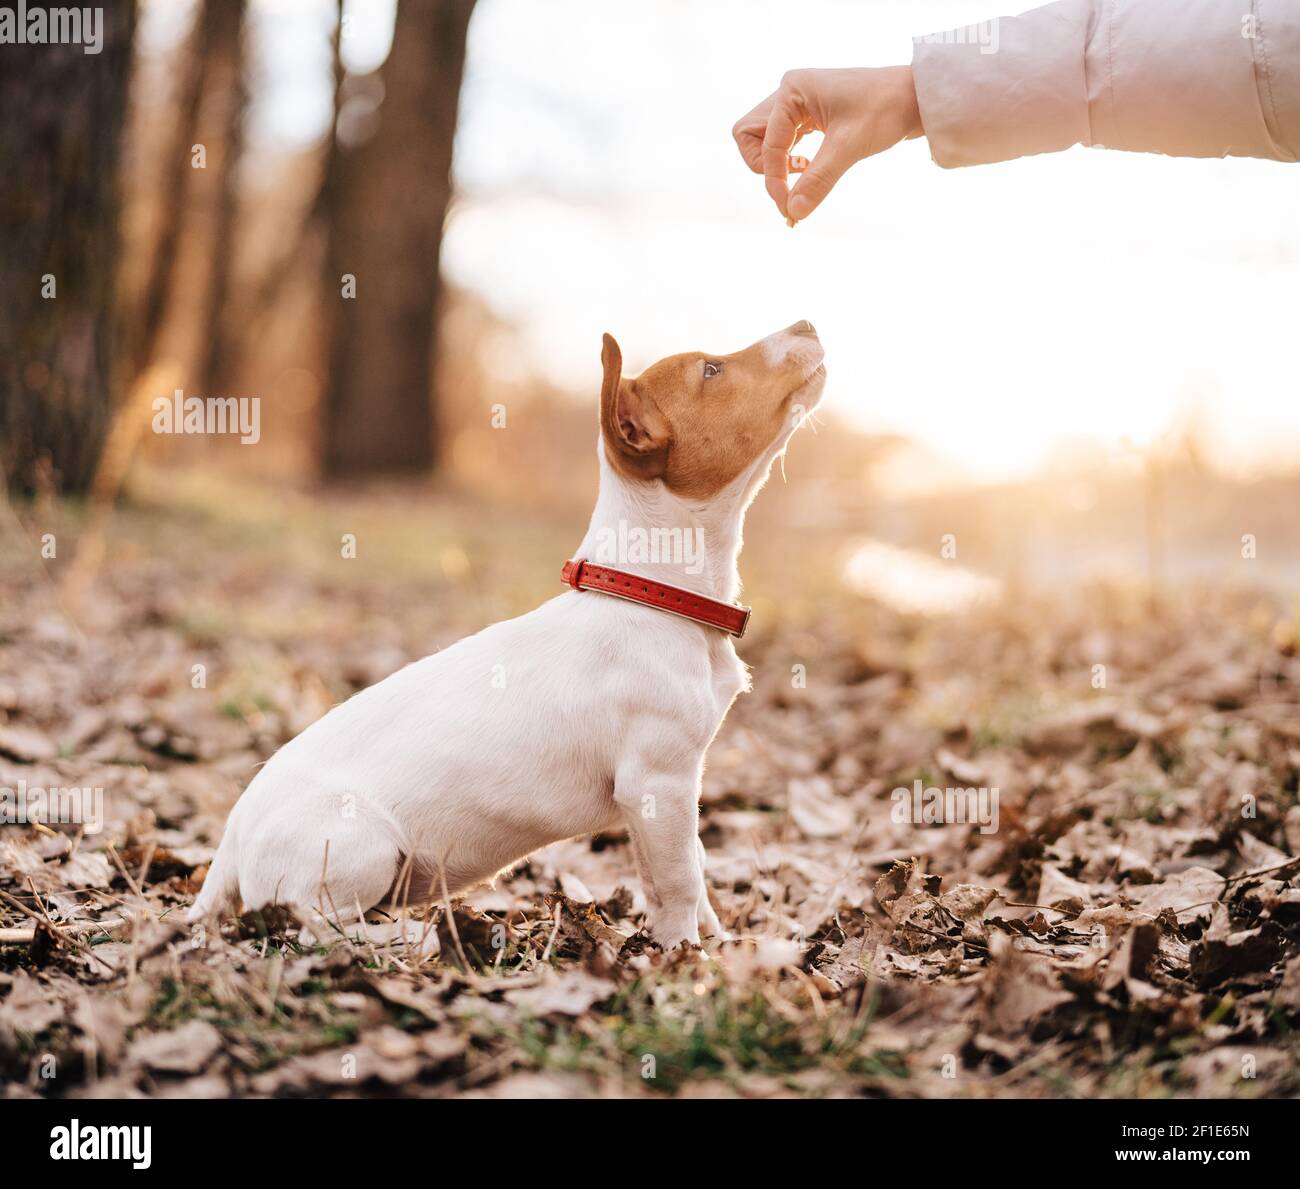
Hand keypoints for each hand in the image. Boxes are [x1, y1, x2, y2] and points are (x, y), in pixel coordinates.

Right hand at [732, 66, 922, 221]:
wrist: (916, 97)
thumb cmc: (885, 110)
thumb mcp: (849, 147)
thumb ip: (818, 180)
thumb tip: (794, 214)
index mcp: (792, 90)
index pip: (764, 143)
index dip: (773, 179)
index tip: (789, 206)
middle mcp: (789, 92)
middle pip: (749, 135)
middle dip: (763, 166)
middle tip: (786, 186)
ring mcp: (797, 102)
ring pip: (761, 138)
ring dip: (773, 164)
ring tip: (800, 175)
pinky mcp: (808, 114)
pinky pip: (781, 140)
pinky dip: (786, 160)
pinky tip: (806, 168)